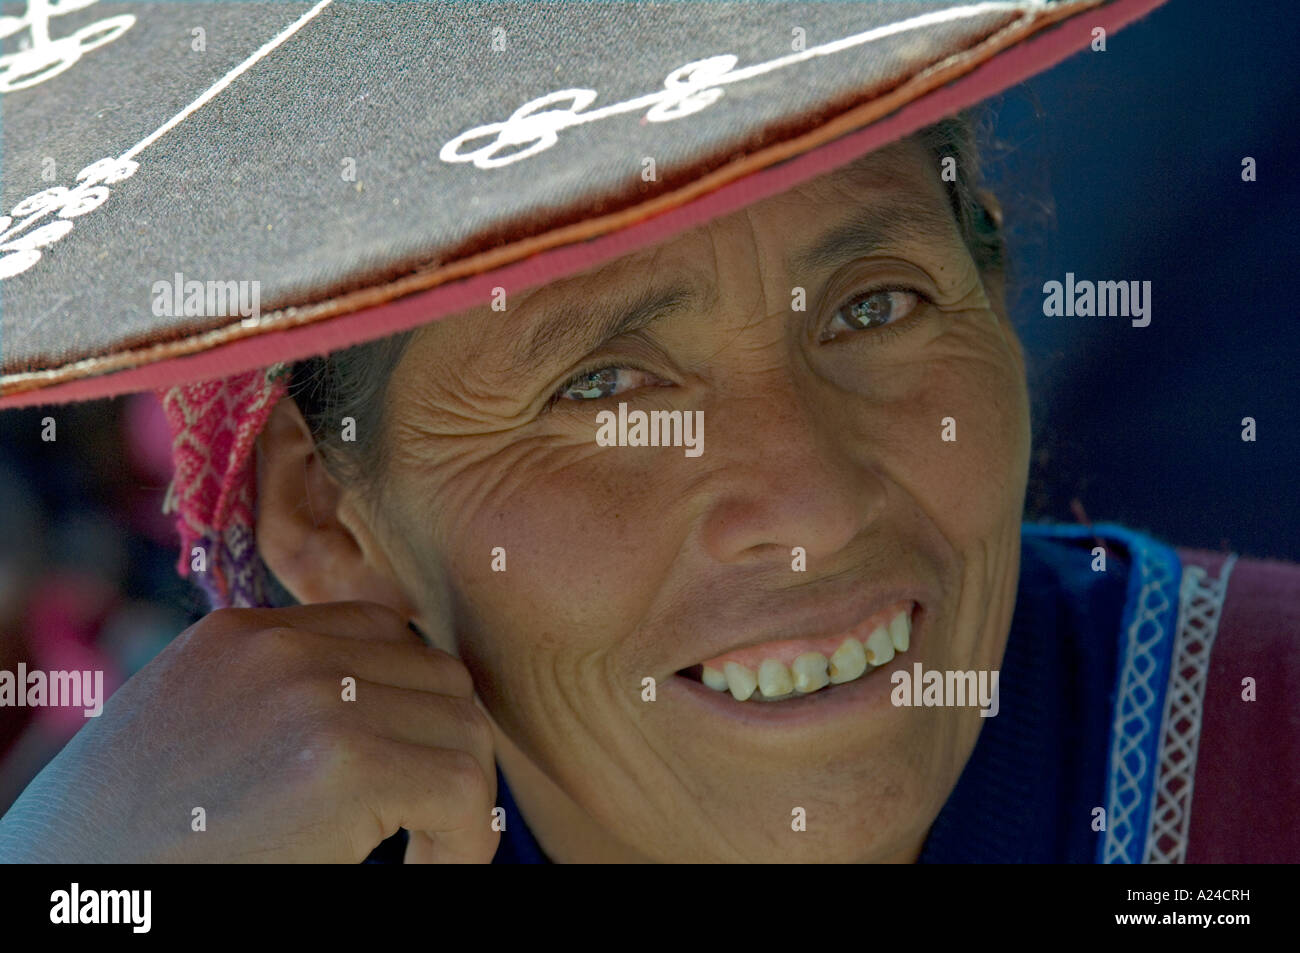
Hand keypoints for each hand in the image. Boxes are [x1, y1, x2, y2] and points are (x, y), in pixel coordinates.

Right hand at [0, 601, 498, 862]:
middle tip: (431, 818)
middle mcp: (283, 647)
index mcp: (246, 634)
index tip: (411, 770)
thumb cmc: (127, 837)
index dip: (414, 705)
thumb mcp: (196, 729)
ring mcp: (316, 695)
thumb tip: (380, 717)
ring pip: (463, 727)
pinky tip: (427, 871)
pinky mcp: (343, 762)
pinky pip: (462, 787)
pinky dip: (466, 840)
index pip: (385, 634)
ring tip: (429, 851)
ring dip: (463, 796)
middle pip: (437, 675)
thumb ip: (276, 700)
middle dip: (448, 746)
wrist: (64, 885)